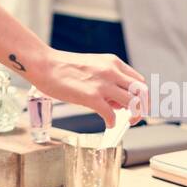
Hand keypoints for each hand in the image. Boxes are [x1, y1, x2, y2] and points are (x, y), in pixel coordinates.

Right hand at [30, 48, 148, 128]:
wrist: (44, 64)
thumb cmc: (63, 67)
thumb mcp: (93, 65)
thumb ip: (107, 78)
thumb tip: (116, 99)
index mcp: (112, 62)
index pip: (139, 81)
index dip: (141, 96)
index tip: (138, 105)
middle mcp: (111, 71)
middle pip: (141, 92)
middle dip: (142, 107)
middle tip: (135, 116)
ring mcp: (102, 84)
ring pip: (132, 103)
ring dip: (133, 115)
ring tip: (126, 121)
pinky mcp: (91, 97)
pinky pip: (112, 114)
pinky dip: (113, 122)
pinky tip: (108, 124)